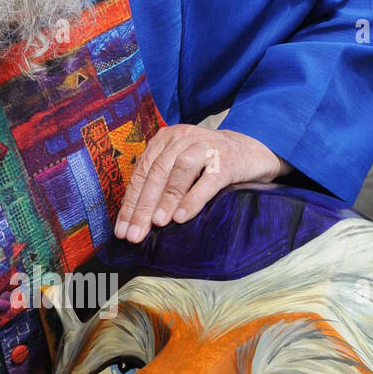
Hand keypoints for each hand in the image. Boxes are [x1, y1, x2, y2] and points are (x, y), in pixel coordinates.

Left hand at [115, 126, 286, 243]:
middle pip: (156, 173)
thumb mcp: (181, 165)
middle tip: (134, 235)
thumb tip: (137, 219)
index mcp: (166, 140)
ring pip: (179, 172)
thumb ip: (161, 181)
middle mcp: (183, 139)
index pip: (142, 173)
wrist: (251, 151)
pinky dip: (192, 199)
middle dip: (142, 207)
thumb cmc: (208, 164)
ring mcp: (206, 146)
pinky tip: (181, 218)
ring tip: (156, 225)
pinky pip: (207, 181)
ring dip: (165, 200)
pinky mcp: (227, 161)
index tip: (121, 230)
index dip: (130, 203)